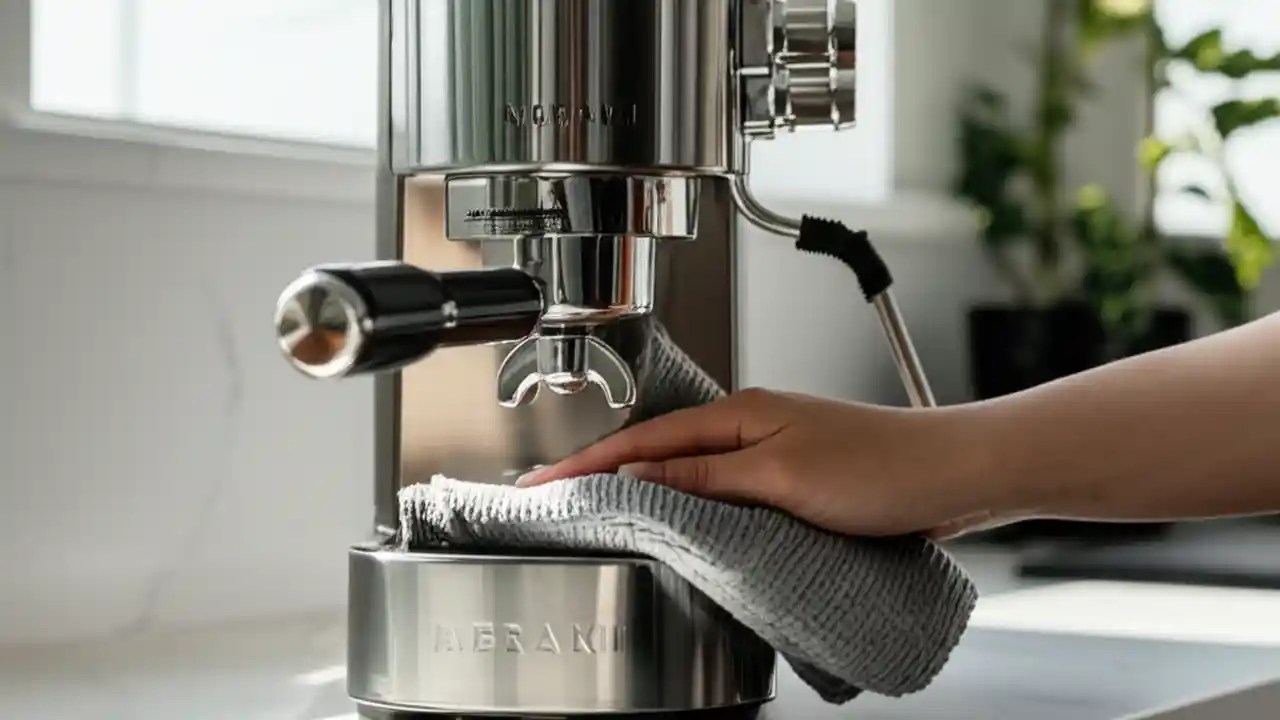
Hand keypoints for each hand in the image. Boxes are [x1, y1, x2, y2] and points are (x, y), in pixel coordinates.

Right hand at [519, 388, 1009, 538]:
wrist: (954, 476)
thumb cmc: (884, 468)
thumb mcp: (782, 477)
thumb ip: (707, 477)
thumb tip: (642, 477)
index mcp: (742, 413)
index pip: (645, 439)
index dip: (590, 463)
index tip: (545, 484)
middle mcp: (752, 426)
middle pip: (660, 449)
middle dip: (606, 472)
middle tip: (560, 501)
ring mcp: (773, 452)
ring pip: (691, 471)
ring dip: (648, 489)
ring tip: (605, 514)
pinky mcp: (794, 479)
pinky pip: (724, 490)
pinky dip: (692, 505)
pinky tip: (685, 525)